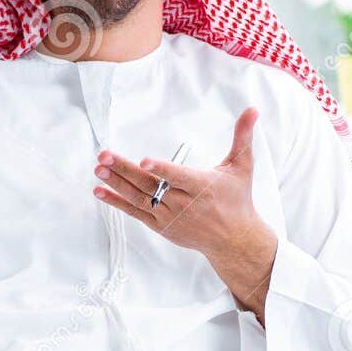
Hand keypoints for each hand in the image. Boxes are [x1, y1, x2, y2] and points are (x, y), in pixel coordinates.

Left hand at [92, 107, 277, 321]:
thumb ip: (243, 136)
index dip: (160, 169)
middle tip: (104, 156)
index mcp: (201, 187)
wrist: (233, 240)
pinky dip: (117, 203)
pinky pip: (135, 213)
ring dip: (116, 184)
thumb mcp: (242, 167)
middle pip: (150, 185)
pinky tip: (100, 191)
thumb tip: (253, 109)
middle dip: (125, 170)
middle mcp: (183, 204)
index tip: (143, 161)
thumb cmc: (237, 200)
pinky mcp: (161, 226)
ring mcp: (170, 217)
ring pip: (139, 199)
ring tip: (99, 169)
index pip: (177, 176)